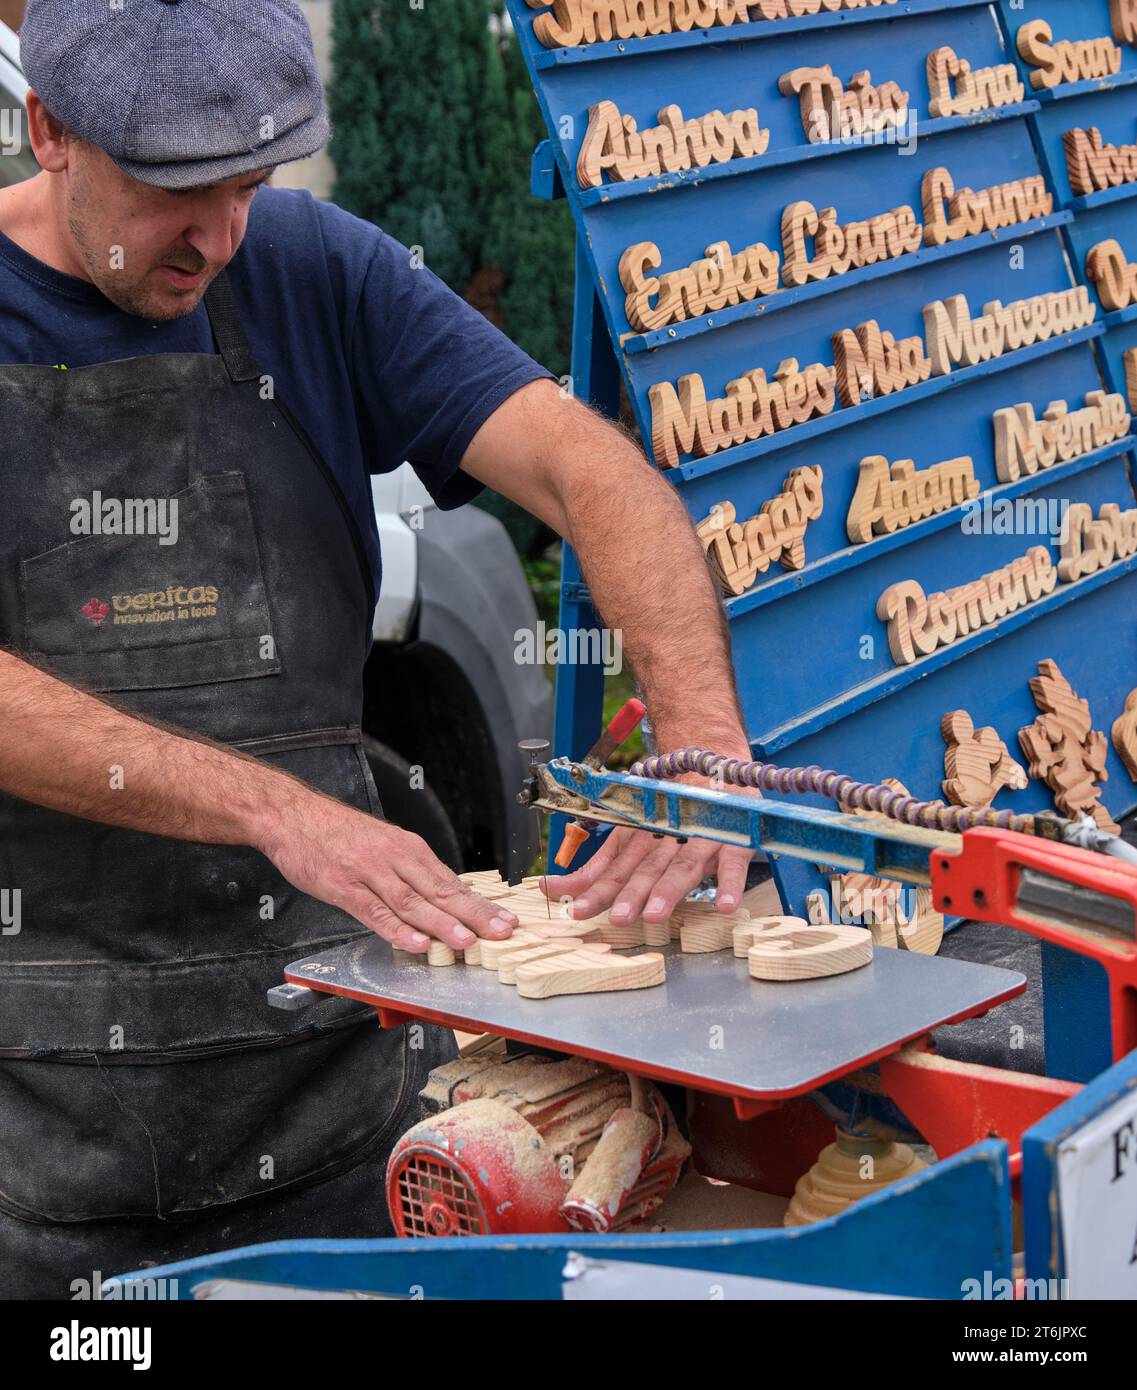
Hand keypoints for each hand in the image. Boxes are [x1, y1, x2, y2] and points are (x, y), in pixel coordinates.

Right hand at [257, 789, 517, 952]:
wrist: (294, 815)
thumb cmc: (339, 832)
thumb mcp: (384, 845)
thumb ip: (411, 873)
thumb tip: (442, 898)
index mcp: (409, 850)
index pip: (452, 882)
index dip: (481, 904)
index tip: (507, 921)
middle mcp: (396, 859)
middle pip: (441, 892)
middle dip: (475, 915)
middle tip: (502, 933)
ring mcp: (370, 873)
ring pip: (413, 903)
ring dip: (441, 924)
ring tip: (466, 942)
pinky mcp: (344, 887)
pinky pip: (374, 911)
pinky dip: (396, 929)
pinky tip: (415, 941)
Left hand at [544, 775, 757, 923]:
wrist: (713, 769)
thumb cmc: (667, 815)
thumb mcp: (630, 840)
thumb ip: (597, 870)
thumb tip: (549, 887)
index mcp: (638, 840)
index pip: (612, 868)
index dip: (594, 887)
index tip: (575, 906)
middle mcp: (665, 840)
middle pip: (647, 869)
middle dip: (632, 893)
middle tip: (620, 917)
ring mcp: (700, 840)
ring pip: (682, 866)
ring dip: (669, 890)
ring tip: (655, 914)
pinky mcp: (733, 841)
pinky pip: (733, 863)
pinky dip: (730, 882)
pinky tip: (726, 904)